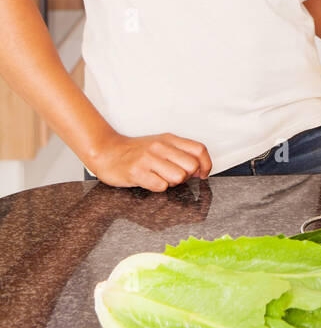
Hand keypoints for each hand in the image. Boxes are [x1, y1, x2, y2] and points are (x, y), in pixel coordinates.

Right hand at [91, 132, 212, 191]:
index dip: (206, 164)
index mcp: (169, 139)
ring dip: (172, 183)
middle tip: (175, 177)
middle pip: (191, 166)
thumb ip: (180, 153)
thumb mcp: (161, 144)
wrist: (107, 152)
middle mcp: (160, 146)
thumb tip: (201, 168)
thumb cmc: (135, 151)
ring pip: (178, 177)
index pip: (199, 150)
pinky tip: (150, 182)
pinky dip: (158, 187)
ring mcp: (148, 159)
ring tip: (160, 179)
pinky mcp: (137, 172)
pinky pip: (160, 186)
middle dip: (187, 177)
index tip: (203, 174)